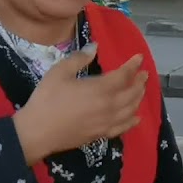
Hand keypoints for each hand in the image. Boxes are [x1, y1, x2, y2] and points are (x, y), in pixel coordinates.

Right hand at [13, 44, 147, 163]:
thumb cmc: (47, 99)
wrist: (38, 132)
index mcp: (101, 89)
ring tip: (141, 90)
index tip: (139, 57)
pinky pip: (123, 127)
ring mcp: (107, 122)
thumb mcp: (59, 73)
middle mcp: (110, 106)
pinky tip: (136, 118)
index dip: (133, 65)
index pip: (124, 75)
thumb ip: (79, 59)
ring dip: (138, 98)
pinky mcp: (102, 134)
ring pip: (131, 109)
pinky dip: (133, 121)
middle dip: (140, 82)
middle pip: (132, 93)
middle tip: (144, 74)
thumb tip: (95, 47)